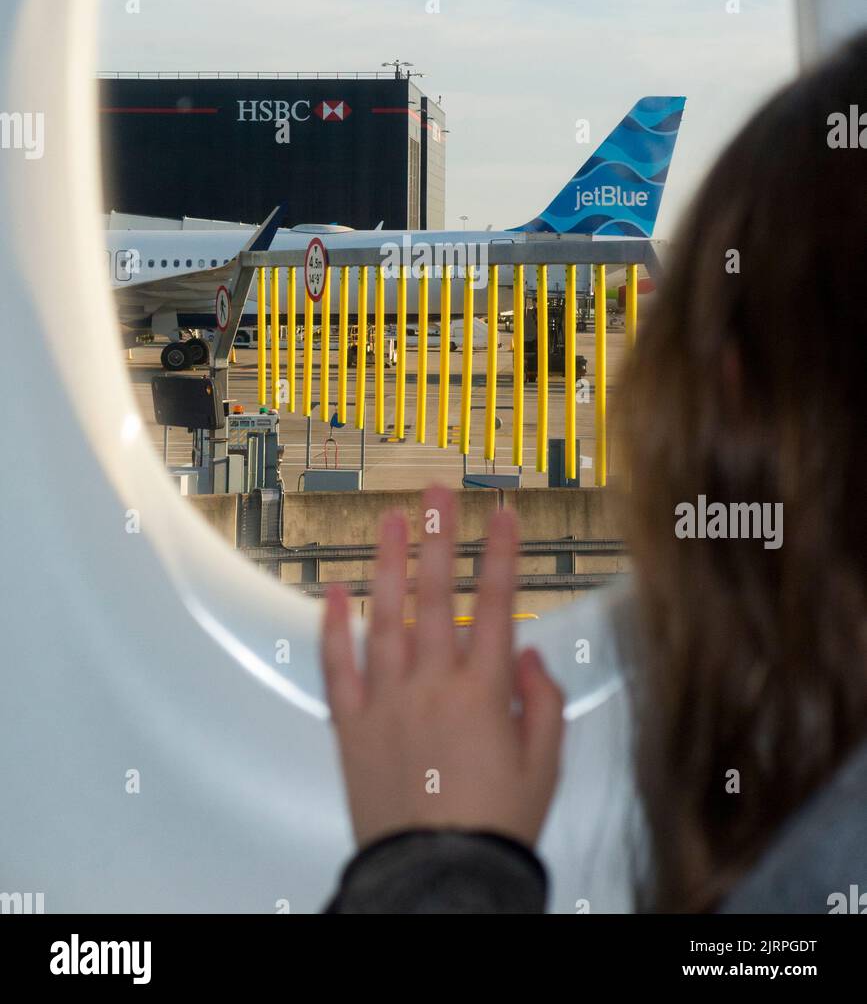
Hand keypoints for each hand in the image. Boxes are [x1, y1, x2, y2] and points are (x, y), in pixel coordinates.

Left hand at [320, 485, 563, 848]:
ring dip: (387, 562)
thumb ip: (542, 703)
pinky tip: (334, 592)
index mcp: (484, 691)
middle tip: (438, 493)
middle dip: (439, 536)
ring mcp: (387, 700)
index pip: (495, 603)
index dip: (500, 553)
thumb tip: (526, 655)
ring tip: (390, 519)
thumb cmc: (493, 827)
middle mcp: (432, 684)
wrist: (438, 878)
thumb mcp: (544, 766)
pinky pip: (337, 667)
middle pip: (435, 593)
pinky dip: (333, 627)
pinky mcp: (351, 725)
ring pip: (384, 616)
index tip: (504, 514)